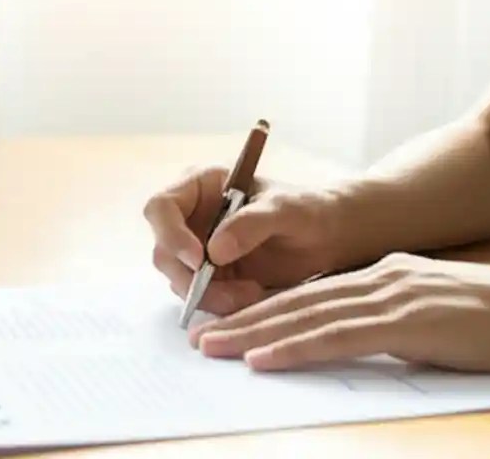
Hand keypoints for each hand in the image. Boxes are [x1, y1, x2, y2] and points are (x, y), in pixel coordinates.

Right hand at [144, 167, 339, 315]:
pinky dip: (220, 303)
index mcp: (201, 186)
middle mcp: (191, 217)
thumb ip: (251, 224)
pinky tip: (250, 297)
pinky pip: (199, 296)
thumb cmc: (307, 210)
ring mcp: (198, 248)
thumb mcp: (285, 210)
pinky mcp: (210, 276)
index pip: (161, 207)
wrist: (328, 238)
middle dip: (191, 277)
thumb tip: (213, 250)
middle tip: (229, 292)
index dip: (170, 234)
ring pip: (179, 280)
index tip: (198, 259)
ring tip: (250, 294)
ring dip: (209, 295)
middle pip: (164, 251)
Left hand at [189, 252, 489, 373]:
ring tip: (212, 348)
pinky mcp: (405, 322)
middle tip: (199, 338)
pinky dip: (294, 347)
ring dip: (253, 334)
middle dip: (243, 320)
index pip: (314, 293)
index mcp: (387, 275)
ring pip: (305, 315)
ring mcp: (391, 297)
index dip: (268, 310)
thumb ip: (400, 317)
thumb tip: (368, 337)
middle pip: (297, 300)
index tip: (231, 327)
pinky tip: (263, 359)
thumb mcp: (439, 311)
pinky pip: (336, 337)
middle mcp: (381, 278)